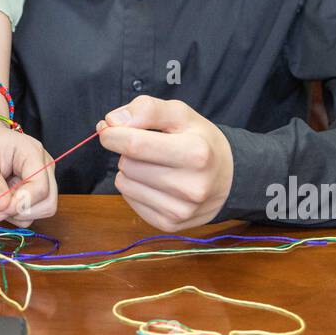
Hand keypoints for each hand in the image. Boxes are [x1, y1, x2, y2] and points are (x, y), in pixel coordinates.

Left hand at [0, 119, 57, 225]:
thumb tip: (1, 207)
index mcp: (33, 154)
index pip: (41, 187)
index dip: (22, 204)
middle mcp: (44, 166)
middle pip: (48, 202)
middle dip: (21, 211)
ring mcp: (42, 177)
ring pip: (43, 209)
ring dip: (18, 213)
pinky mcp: (35, 187)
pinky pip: (33, 209)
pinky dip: (16, 212)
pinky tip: (2, 199)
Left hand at [97, 95, 233, 231]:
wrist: (228, 178)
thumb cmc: (200, 141)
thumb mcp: (181, 114)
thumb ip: (146, 109)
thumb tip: (111, 122)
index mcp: (195, 153)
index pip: (135, 145)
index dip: (112, 134)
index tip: (107, 128)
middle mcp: (190, 186)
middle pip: (128, 164)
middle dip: (128, 152)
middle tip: (149, 149)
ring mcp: (181, 210)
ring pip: (124, 184)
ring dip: (130, 171)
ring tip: (155, 166)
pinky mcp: (170, 224)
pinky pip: (129, 201)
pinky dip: (135, 188)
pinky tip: (156, 183)